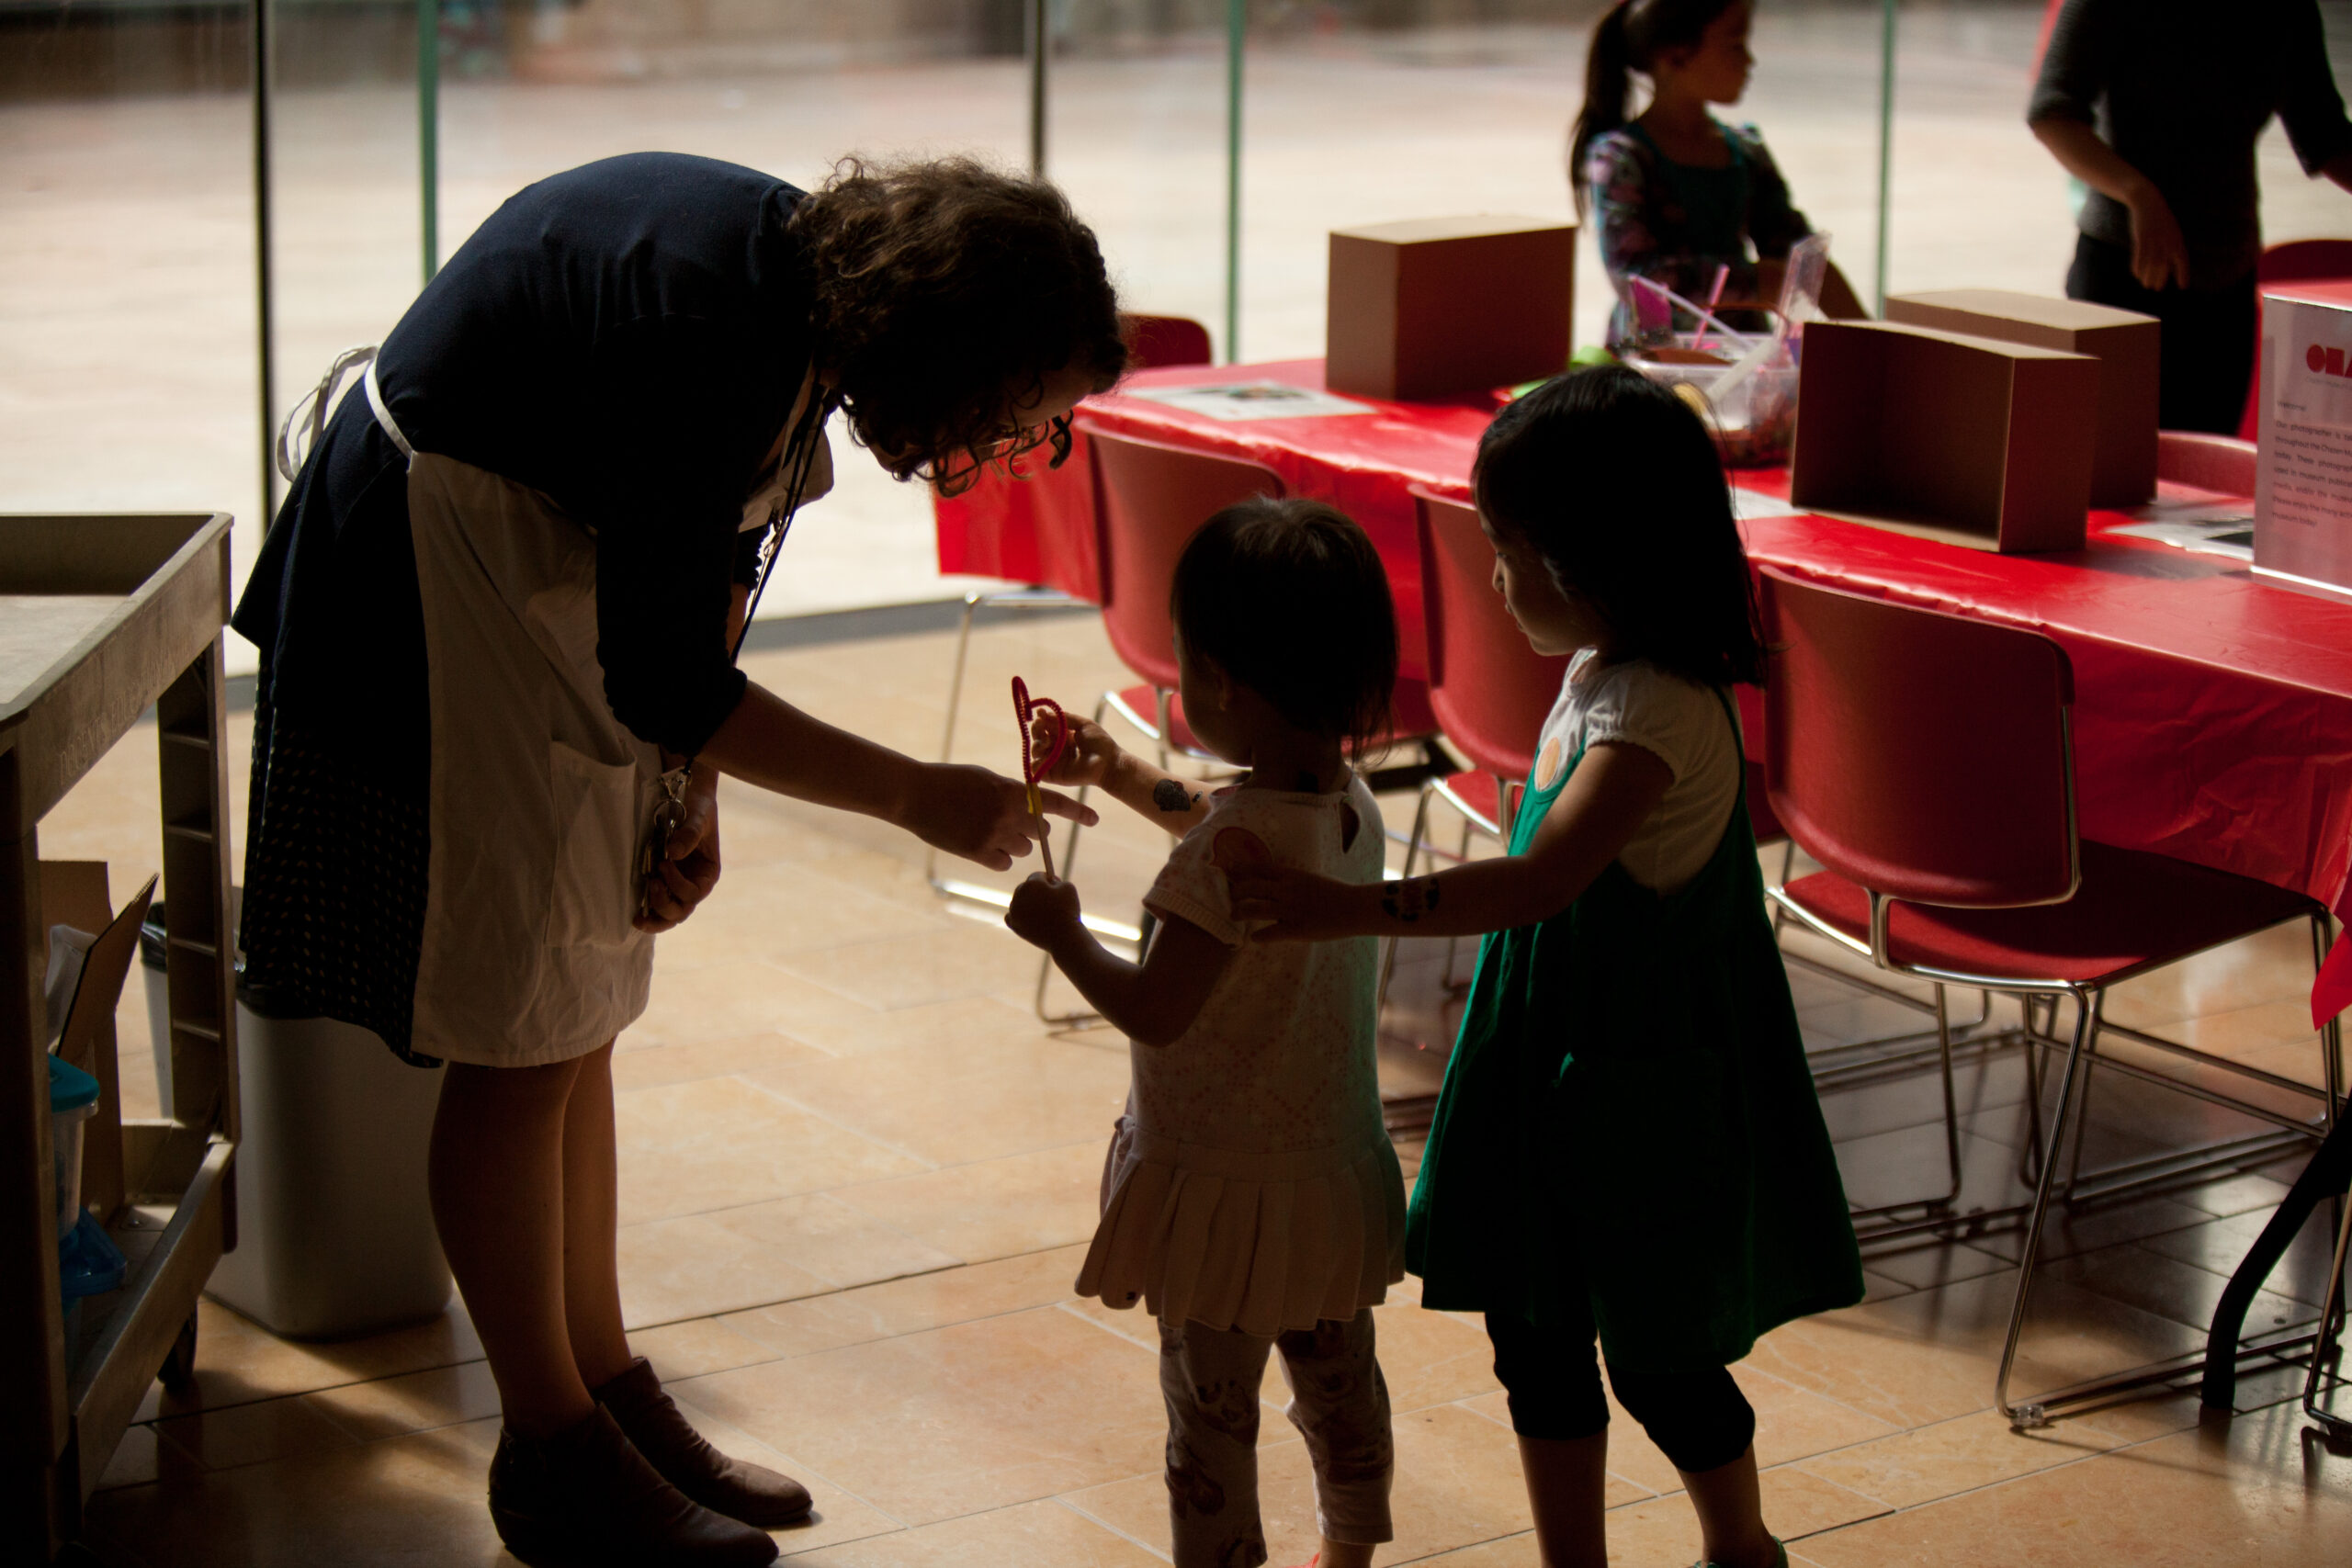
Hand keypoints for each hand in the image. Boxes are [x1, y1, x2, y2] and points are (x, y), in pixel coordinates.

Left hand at [635, 767, 721, 932]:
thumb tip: (673, 852)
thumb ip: (689, 834)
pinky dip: (648, 912)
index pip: (694, 892)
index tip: (664, 864)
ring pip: (670, 915)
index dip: (678, 885)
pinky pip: (656, 904)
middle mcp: (694, 884)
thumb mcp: (699, 816)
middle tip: (651, 885)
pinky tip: (635, 914)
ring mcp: (677, 885)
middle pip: (682, 910)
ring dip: (655, 919)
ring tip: (638, 918)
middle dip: (665, 905)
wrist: (689, 799)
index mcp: (708, 874)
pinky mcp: (663, 882)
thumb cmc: (699, 808)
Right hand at [903, 762, 1097, 871]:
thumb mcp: (985, 778)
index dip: (1077, 812)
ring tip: (990, 830)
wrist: (915, 795)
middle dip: (1033, 828)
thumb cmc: (949, 780)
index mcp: (1011, 792)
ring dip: (1014, 843)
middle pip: (1040, 831)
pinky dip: (999, 857)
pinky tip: (983, 846)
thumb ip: (1010, 792)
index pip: (1053, 803)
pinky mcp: (977, 853)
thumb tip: (1028, 805)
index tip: (1094, 820)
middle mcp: (1007, 815)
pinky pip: (1004, 863)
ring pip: (1023, 849)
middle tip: (1012, 821)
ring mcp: (993, 836)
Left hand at [1005, 872, 1082, 949]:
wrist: (1064, 937)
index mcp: (1031, 883)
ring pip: (1017, 901)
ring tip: (1040, 911)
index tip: (1054, 887)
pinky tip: (1027, 918)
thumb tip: (1049, 881)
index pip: (1037, 876)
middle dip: (1035, 891)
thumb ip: (1056, 880)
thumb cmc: (1068, 911)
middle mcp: (1019, 895)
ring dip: (1026, 903)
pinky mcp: (1013, 924)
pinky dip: (1018, 916)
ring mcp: (1014, 911)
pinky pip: (1011, 915)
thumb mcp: (1068, 887)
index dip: (1047, 880)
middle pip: (1025, 887)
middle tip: (1047, 898)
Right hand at [1036, 710, 1119, 788]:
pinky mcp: (1052, 774)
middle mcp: (1056, 748)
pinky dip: (1035, 761)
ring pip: (1035, 752)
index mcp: (1063, 736)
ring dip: (1037, 743)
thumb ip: (1064, 718)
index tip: (1040, 713)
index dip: (1041, 720)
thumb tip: (1042, 713)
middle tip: (1040, 724)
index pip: (1046, 727)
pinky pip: (1036, 769)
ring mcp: (1053, 761)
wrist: (1108, 763)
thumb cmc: (1099, 743)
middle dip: (1037, 730)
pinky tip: (1043, 754)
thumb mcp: (1083, 724)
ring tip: (1047, 740)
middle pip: (1038, 738)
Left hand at [1226, 862, 1360, 941]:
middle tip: (1230, 897)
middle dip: (1235, 892)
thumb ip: (1291, 880)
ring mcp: (1290, 909)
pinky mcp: (1296, 929)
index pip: (1258, 868)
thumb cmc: (1335, 892)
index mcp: (1291, 875)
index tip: (1228, 869)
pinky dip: (1258, 936)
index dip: (1240, 869)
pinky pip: (1270, 933)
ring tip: (1233, 915)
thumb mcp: (1310, 878)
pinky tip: (1254, 938)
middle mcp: (1287, 890)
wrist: (1354, 908)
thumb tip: (1274, 884)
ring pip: (1254, 909)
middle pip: (1250, 887)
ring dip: (1239, 912)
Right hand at [2126, 187, 2188, 290]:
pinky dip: (2138, 266)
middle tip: (2156, 288)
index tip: (2183, 287)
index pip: (2183, 260)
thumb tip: (2172, 260)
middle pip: (2166, 264)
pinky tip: (2136, 273)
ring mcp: (2155, 239)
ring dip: (2148, 275)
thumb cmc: (2159, 218)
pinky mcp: (2142, 237)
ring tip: (2146, 284)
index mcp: (2177, 239)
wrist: (2147, 201)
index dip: (2183, 274)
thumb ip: (2172, 245)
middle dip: (2161, 278)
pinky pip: (2140, 255)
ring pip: (2152, 262)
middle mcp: (2167, 241)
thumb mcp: (2170, 230)